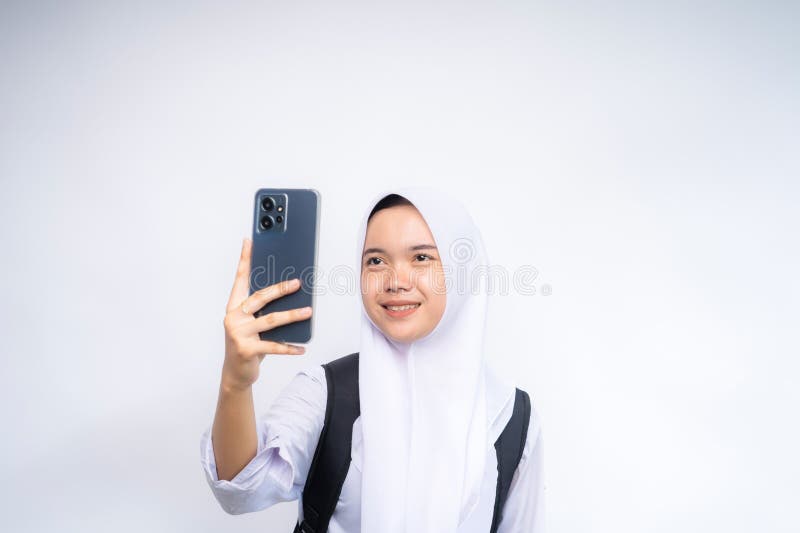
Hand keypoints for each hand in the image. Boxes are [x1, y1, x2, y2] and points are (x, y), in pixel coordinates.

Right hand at [221, 238, 312, 390]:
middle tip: (298, 283)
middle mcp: (233, 317)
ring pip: (270, 320)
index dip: (244, 259)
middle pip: (260, 297)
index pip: (240, 279)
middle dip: (280, 289)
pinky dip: (289, 347)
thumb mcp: (252, 324)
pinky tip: (302, 348)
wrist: (235, 373)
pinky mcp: (246, 350)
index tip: (249, 241)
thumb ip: (263, 310)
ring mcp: (238, 334)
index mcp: (234, 306)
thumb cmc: (247, 343)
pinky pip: (273, 346)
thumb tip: (291, 294)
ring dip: (292, 316)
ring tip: (308, 312)